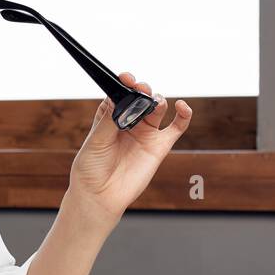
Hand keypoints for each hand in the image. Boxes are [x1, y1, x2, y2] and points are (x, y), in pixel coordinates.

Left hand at [68, 73, 191, 225]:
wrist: (100, 196)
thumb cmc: (90, 169)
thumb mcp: (95, 141)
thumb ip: (110, 120)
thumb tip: (122, 99)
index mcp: (109, 116)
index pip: (121, 93)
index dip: (125, 83)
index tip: (126, 78)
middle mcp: (129, 122)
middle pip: (141, 97)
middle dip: (142, 90)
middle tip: (140, 90)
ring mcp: (145, 133)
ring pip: (158, 108)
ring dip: (157, 100)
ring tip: (153, 104)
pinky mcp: (159, 147)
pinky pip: (177, 127)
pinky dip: (184, 115)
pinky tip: (182, 106)